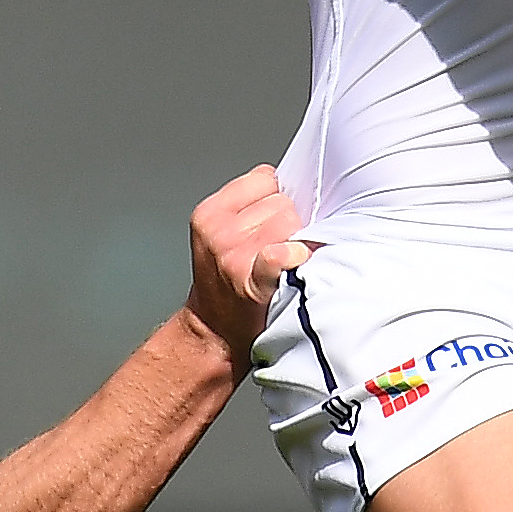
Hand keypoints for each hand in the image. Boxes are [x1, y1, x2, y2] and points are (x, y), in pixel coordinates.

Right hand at [182, 161, 316, 352]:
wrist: (216, 332)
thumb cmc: (229, 280)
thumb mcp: (223, 233)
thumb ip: (252, 205)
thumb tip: (302, 186)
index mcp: (210, 213)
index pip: (266, 179)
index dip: (276, 199)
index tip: (273, 222)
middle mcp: (219, 232)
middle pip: (283, 202)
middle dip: (289, 222)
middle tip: (279, 249)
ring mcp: (233, 256)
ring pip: (292, 223)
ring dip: (298, 240)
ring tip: (286, 263)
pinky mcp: (250, 281)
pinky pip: (278, 254)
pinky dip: (292, 256)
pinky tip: (295, 261)